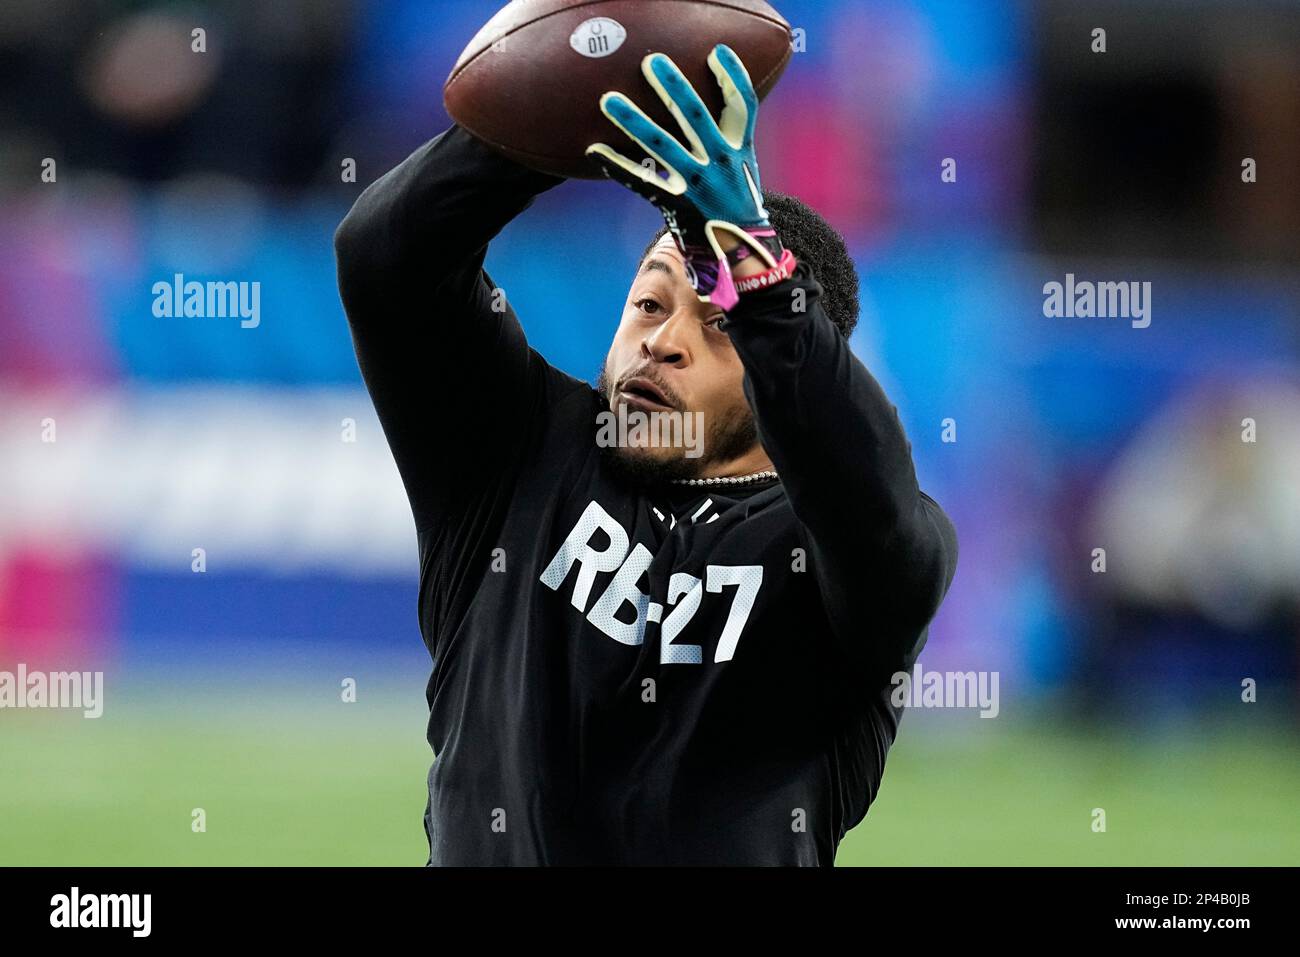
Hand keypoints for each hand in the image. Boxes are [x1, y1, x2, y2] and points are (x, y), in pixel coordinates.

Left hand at [586, 44, 784, 308]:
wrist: (742, 251)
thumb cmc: (736, 202)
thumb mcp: (743, 168)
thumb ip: (729, 137)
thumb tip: (713, 104)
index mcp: (740, 151)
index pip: (742, 106)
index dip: (732, 77)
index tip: (716, 52)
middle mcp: (720, 165)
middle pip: (697, 117)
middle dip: (675, 88)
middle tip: (651, 63)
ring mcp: (697, 186)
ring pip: (662, 146)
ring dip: (634, 121)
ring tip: (609, 99)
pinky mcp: (676, 205)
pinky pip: (641, 181)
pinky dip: (617, 165)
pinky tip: (595, 149)